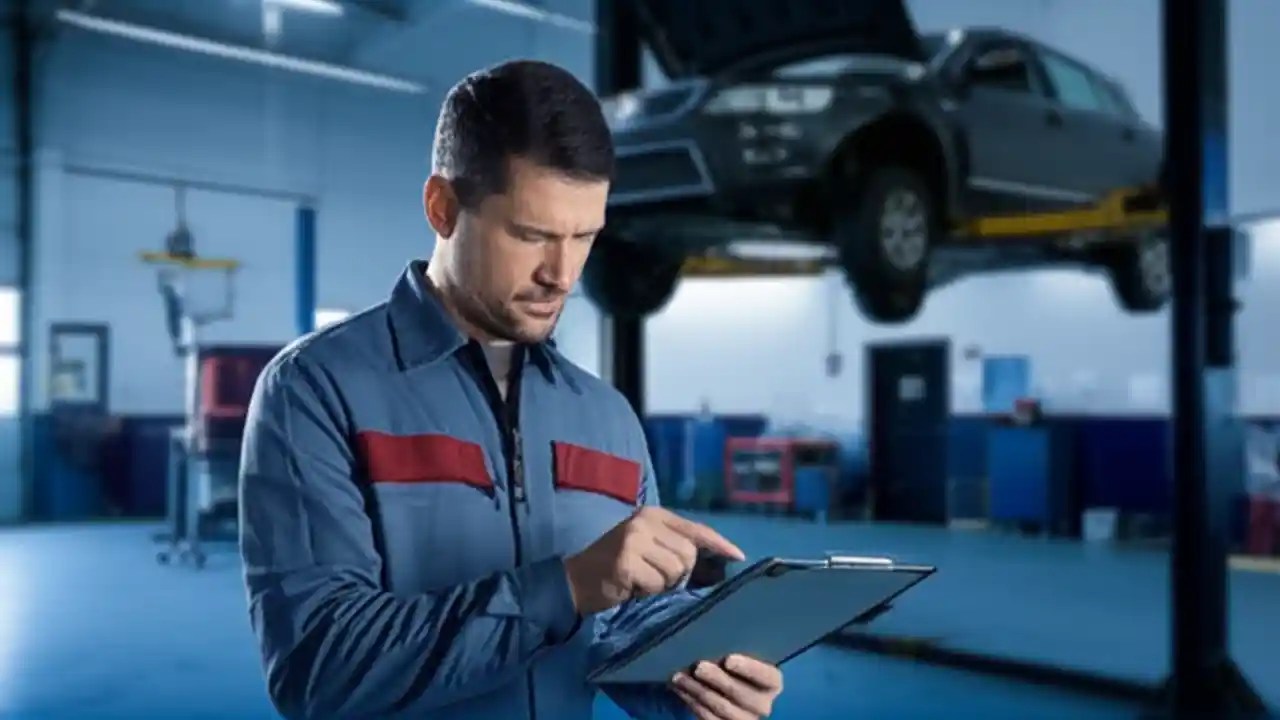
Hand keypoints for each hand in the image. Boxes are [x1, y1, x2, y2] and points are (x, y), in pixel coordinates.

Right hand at [563, 507, 743, 614]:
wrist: (576, 579)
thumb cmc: (617, 566)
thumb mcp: (647, 545)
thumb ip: (675, 545)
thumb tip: (717, 558)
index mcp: (653, 514)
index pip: (695, 528)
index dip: (719, 544)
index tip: (739, 557)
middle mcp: (644, 521)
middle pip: (688, 554)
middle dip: (679, 573)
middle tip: (655, 576)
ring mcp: (634, 539)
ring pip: (675, 570)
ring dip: (663, 583)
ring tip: (642, 580)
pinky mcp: (626, 561)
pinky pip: (656, 584)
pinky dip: (647, 591)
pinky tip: (631, 586)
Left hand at [671, 655, 782, 719]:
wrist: (726, 689)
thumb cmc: (733, 664)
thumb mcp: (741, 654)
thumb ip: (735, 645)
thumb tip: (714, 628)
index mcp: (772, 682)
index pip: (768, 676)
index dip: (750, 668)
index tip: (729, 659)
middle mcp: (763, 704)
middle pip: (742, 694)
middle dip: (718, 680)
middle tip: (699, 667)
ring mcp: (745, 718)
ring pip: (722, 708)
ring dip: (698, 691)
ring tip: (680, 677)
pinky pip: (709, 718)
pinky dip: (692, 702)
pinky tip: (681, 689)